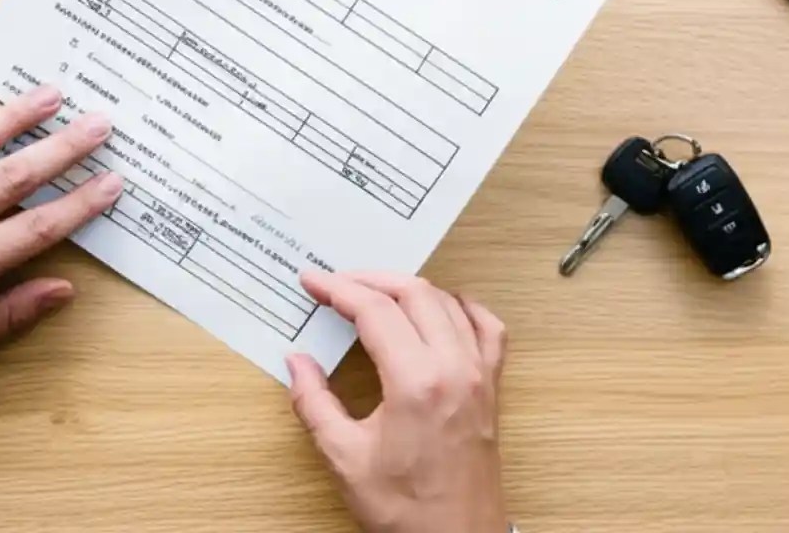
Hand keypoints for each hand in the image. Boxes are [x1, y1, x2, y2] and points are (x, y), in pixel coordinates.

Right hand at [288, 271, 508, 532]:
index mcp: (416, 382)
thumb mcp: (345, 458)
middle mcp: (455, 367)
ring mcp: (480, 374)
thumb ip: (314, 403)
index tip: (313, 281)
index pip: (374, 311)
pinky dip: (463, 307)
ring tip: (377, 291)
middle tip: (338, 283)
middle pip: (414, 293)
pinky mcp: (492, 387)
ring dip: (410, 288)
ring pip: (449, 302)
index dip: (339, 289)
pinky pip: (488, 328)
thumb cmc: (406, 509)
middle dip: (371, 279)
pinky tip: (443, 307)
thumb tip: (296, 362)